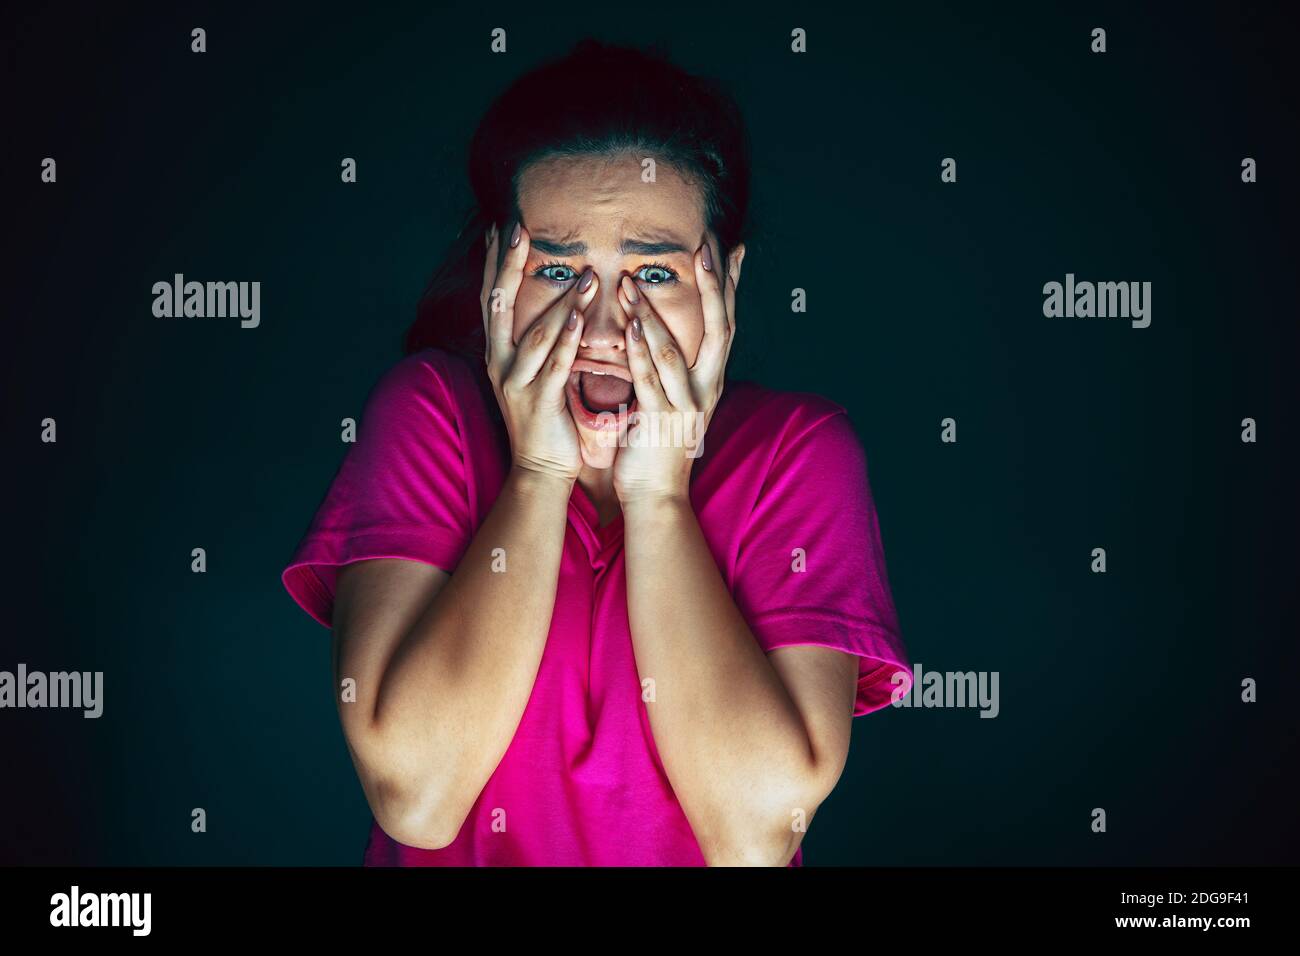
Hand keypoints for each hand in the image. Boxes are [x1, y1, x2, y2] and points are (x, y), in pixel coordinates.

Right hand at [480, 221, 599, 483]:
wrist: (540, 470)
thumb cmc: (545, 419)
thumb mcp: (535, 375)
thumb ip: (541, 342)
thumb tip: (557, 307)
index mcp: (498, 354)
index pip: (493, 298)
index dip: (496, 263)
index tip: (502, 228)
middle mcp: (500, 363)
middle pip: (499, 304)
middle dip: (508, 265)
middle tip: (519, 228)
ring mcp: (516, 382)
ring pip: (537, 332)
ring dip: (562, 300)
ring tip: (586, 274)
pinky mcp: (539, 400)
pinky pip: (554, 363)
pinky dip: (566, 338)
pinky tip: (578, 316)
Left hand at [612, 240, 736, 503]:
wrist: (656, 498)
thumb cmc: (657, 448)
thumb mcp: (671, 401)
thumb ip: (670, 369)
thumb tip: (661, 333)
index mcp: (710, 381)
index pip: (726, 323)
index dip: (728, 285)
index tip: (730, 248)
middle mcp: (706, 389)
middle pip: (719, 327)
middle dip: (712, 285)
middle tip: (706, 245)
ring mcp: (686, 406)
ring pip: (674, 350)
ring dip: (652, 313)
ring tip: (632, 280)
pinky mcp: (661, 421)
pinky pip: (651, 381)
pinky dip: (641, 352)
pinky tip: (631, 327)